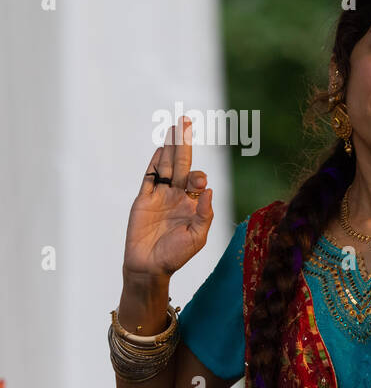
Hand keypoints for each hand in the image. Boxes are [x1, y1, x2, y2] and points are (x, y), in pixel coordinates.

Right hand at [122, 118, 214, 281]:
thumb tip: (209, 189)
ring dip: (170, 147)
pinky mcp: (144, 199)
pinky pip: (150, 177)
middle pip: (182, 164)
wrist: (149, 266)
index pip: (197, 182)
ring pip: (166, 166)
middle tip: (186, 121)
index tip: (198, 184)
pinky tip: (161, 148)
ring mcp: (160, 196)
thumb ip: (205, 214)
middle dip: (184, 144)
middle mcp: (178, 196)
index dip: (198, 178)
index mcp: (193, 205)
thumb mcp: (197, 237)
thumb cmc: (176, 255)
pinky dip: (155, 163)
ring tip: (174, 127)